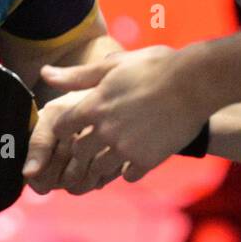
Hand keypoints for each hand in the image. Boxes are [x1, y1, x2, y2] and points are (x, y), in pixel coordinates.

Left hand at [31, 46, 208, 189]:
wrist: (195, 82)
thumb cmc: (154, 67)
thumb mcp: (113, 66)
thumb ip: (77, 75)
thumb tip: (45, 74)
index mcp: (93, 105)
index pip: (61, 127)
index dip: (64, 128)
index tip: (72, 126)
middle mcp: (104, 130)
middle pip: (78, 152)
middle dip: (80, 150)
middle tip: (89, 147)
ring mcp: (125, 148)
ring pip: (100, 168)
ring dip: (102, 162)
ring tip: (112, 154)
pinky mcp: (146, 160)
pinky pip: (127, 176)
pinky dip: (129, 170)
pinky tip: (136, 157)